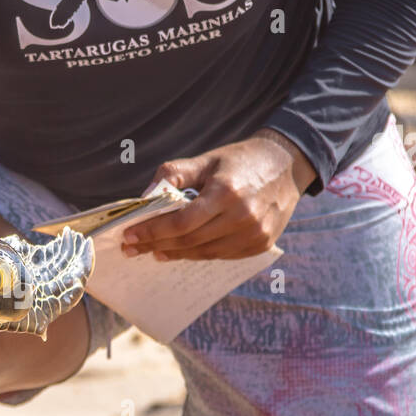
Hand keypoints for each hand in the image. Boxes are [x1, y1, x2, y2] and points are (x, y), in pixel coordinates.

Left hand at [122, 130, 317, 260]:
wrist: (287, 165)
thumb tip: (143, 197)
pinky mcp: (261, 244)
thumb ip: (172, 175)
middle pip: (189, 241)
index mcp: (226, 192)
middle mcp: (243, 216)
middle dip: (156, 245)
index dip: (152, 231)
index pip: (181, 222)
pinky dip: (198, 254)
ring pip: (204, 253)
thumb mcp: (205, 159)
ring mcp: (255, 234)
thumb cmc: (239, 161)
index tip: (129, 235)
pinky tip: (180, 251)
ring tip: (153, 251)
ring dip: (174, 254)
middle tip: (132, 248)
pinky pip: (221, 256)